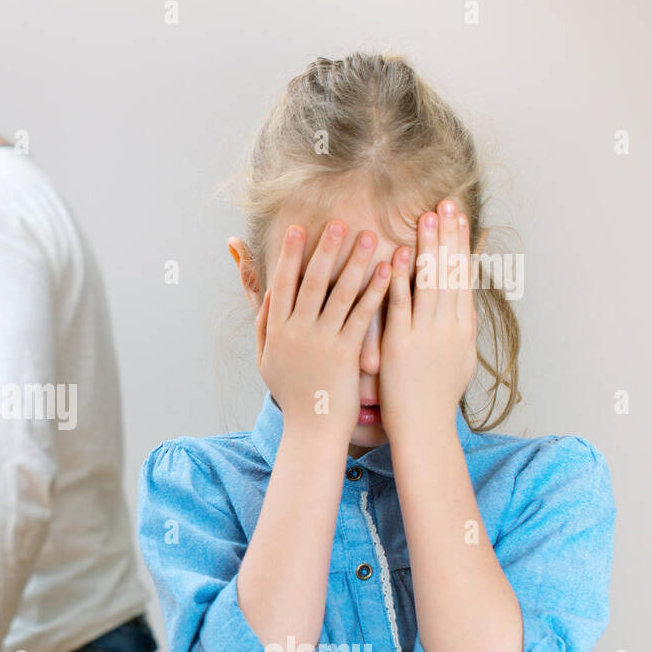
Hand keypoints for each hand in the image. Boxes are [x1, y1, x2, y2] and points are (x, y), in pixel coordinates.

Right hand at [251, 219, 391, 444]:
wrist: (312, 429)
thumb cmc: (292, 394)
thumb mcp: (266, 359)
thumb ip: (264, 324)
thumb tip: (267, 292)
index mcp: (276, 331)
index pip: (282, 285)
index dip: (291, 256)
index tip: (299, 229)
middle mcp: (296, 333)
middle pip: (311, 283)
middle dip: (326, 250)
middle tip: (339, 222)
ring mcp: (321, 342)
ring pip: (340, 294)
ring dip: (356, 262)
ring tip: (370, 236)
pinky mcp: (346, 353)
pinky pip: (362, 316)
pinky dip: (375, 291)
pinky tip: (388, 271)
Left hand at [378, 200, 477, 439]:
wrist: (424, 426)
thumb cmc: (435, 396)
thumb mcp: (458, 358)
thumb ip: (458, 327)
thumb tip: (462, 304)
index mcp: (463, 327)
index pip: (465, 276)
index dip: (461, 245)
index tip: (459, 218)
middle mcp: (449, 326)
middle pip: (452, 272)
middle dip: (449, 236)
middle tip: (447, 203)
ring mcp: (426, 333)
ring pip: (430, 282)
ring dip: (428, 248)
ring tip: (427, 217)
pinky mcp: (401, 343)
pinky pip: (400, 305)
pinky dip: (399, 279)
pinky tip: (395, 255)